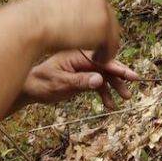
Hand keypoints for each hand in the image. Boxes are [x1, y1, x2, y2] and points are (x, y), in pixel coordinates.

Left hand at [17, 50, 138, 109]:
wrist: (30, 87)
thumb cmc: (42, 82)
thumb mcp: (61, 83)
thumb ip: (80, 81)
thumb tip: (100, 80)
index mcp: (78, 55)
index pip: (103, 60)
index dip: (119, 68)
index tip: (132, 76)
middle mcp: (84, 60)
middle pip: (107, 67)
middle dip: (120, 78)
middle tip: (129, 92)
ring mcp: (84, 68)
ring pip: (105, 76)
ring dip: (114, 87)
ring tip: (123, 99)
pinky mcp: (83, 77)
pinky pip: (98, 83)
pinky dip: (104, 93)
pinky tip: (109, 105)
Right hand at [30, 0, 120, 63]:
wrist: (31, 26)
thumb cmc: (31, 21)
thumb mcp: (48, 7)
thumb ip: (61, 7)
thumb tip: (64, 14)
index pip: (92, 3)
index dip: (91, 20)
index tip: (87, 33)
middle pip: (104, 13)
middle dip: (101, 30)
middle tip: (98, 45)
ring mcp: (100, 6)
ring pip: (110, 28)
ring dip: (105, 42)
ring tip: (99, 55)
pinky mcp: (104, 24)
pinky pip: (111, 41)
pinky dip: (107, 52)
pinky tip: (98, 60)